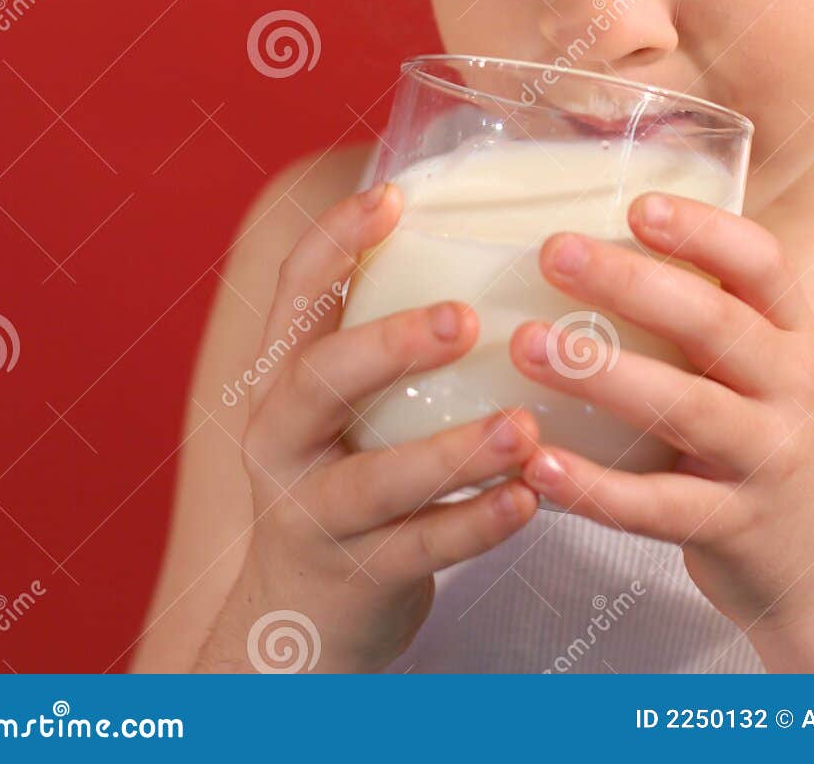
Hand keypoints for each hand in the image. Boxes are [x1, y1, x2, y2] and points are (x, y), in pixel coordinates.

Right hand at [202, 180, 539, 674]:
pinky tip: (531, 498)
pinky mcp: (358, 577)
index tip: (393, 196)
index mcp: (281, 376)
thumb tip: (483, 233)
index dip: (336, 239)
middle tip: (463, 319)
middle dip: (390, 344)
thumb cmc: (347, 476)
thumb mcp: (340, 404)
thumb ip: (383, 335)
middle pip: (321, 380)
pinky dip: (478, 524)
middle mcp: (283, 437)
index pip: (297, 292)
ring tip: (521, 425)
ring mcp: (314, 513)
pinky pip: (423, 550)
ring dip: (453, 451)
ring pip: (377, 481)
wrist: (302, 617)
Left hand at [507, 190, 813, 671]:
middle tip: (555, 253)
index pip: (763, 265)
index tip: (637, 206)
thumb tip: (596, 249)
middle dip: (630, 283)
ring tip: (528, 345)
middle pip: (713, 325)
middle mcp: (789, 392)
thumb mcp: (773, 375)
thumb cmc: (780, 446)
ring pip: (684, 408)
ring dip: (601, 373)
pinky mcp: (734, 530)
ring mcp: (765, 462)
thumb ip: (711, 322)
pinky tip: (539, 465)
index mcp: (793, 339)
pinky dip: (596, 488)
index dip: (703, 230)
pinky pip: (658, 506)